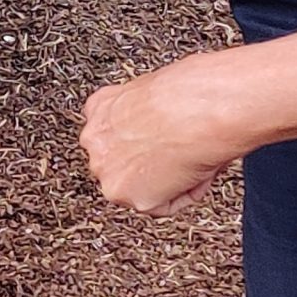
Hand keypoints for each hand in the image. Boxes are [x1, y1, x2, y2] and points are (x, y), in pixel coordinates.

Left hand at [79, 52, 246, 212]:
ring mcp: (108, 170)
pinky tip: (195, 172)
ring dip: (167, 180)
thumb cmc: (189, 91)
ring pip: (140, 187)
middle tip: (181, 153)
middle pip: (122, 163)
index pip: (116, 135)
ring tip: (191, 158)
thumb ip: (146, 113)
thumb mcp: (156, 90)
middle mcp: (96, 140)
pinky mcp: (129, 196)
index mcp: (100, 107)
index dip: (146, 141)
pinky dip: (183, 194)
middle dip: (151, 163)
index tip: (164, 140)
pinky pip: (162, 205)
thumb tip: (164, 122)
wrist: (200, 107)